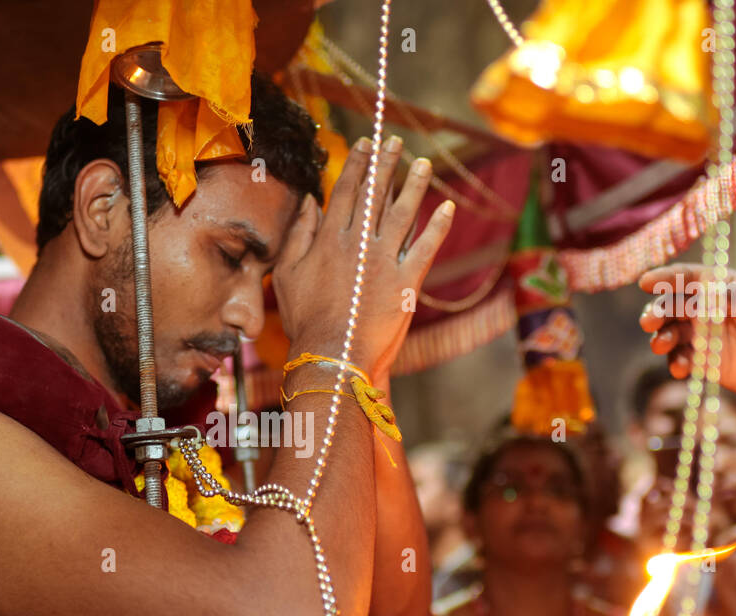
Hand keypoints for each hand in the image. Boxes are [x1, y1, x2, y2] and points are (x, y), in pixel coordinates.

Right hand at [273, 136, 453, 380]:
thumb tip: (308, 202)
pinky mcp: (405, 282)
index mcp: (329, 240)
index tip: (367, 144)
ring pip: (403, 214)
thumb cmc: (305, 319)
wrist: (332, 354)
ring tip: (423, 164)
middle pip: (375, 195)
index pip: (345, 192)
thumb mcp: (287, 275)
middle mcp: (358, 243)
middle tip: (397, 142)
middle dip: (387, 165)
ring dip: (415, 186)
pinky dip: (438, 226)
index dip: (358, 165)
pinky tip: (448, 206)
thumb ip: (298, 235)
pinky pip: (425, 248)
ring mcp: (384, 261)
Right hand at [638, 264, 735, 397]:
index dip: (665, 279)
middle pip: (670, 306)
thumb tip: (703, 295)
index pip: (687, 278)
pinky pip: (679, 359)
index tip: (646, 282)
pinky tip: (681, 367)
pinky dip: (675, 362)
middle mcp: (704, 308)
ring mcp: (700, 335)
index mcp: (718, 286)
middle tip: (651, 320)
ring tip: (663, 344)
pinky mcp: (701, 361)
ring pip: (669, 333)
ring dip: (661, 337)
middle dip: (657, 311)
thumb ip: (734, 296)